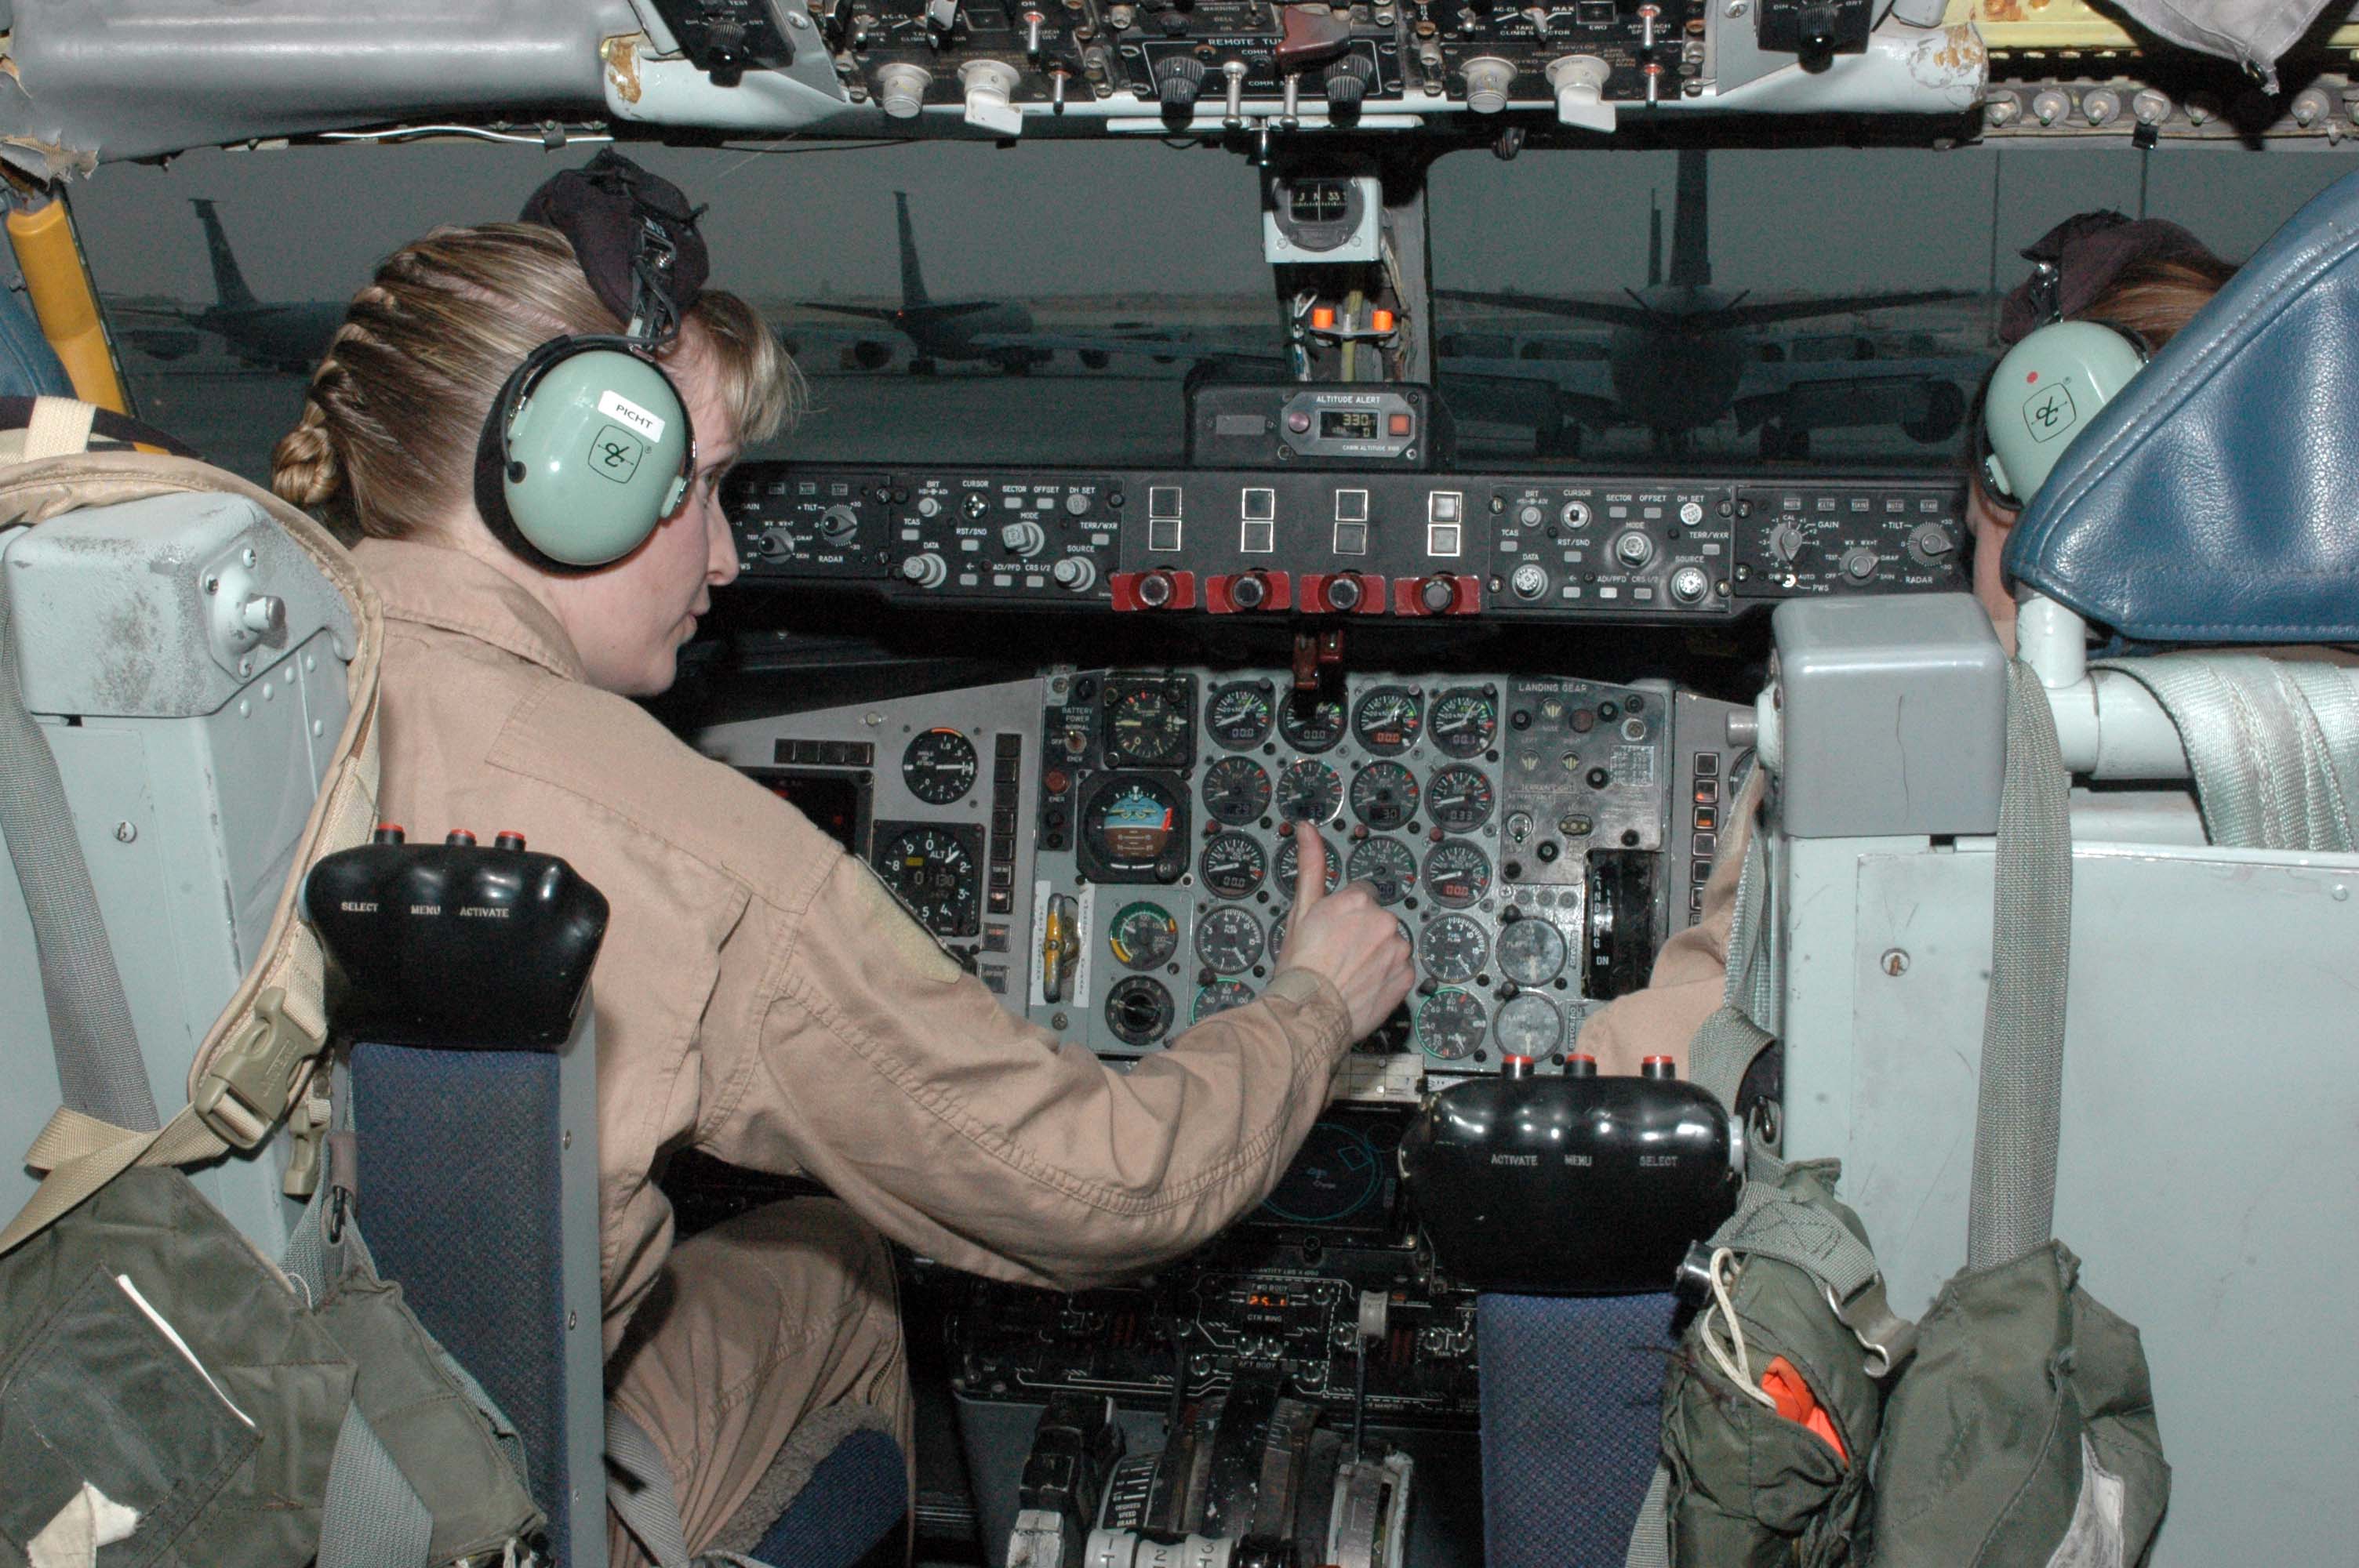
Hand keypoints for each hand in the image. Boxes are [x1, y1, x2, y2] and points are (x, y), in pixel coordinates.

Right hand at [1273, 820, 1414, 1040]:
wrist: (1309, 1012)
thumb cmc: (1301, 964)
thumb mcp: (1301, 909)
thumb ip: (1311, 865)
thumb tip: (1308, 828)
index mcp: (1359, 900)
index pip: (1361, 897)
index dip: (1344, 916)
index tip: (1332, 933)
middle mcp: (1384, 920)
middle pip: (1377, 920)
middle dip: (1362, 933)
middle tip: (1337, 955)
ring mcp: (1399, 950)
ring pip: (1391, 944)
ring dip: (1377, 954)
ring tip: (1350, 973)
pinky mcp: (1407, 977)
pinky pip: (1401, 970)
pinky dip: (1387, 976)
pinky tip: (1365, 985)